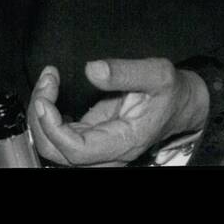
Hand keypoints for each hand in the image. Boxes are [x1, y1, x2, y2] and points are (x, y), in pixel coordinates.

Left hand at [28, 58, 209, 165]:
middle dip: (41, 119)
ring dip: (42, 116)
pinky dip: (49, 115)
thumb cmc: (171, 91)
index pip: (77, 151)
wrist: (182, 104)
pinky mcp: (92, 136)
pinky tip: (51, 90)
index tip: (46, 97)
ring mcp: (99, 147)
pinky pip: (61, 135)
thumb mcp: (157, 73)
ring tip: (48, 80)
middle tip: (47, 80)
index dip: (53, 128)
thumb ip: (125, 72)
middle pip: (58, 153)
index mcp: (125, 141)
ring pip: (56, 146)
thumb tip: (92, 70)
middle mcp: (109, 152)